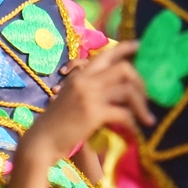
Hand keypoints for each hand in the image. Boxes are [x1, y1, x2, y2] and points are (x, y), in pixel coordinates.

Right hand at [11, 41, 151, 187]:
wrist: (41, 142)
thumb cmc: (55, 126)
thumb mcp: (69, 100)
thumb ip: (88, 92)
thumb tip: (114, 95)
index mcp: (79, 76)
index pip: (105, 55)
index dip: (124, 48)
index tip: (139, 46)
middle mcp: (85, 80)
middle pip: (124, 69)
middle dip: (141, 83)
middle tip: (147, 99)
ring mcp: (89, 95)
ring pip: (127, 90)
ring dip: (142, 105)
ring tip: (147, 118)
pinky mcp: (93, 113)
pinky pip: (123, 113)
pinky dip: (133, 122)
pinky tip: (136, 132)